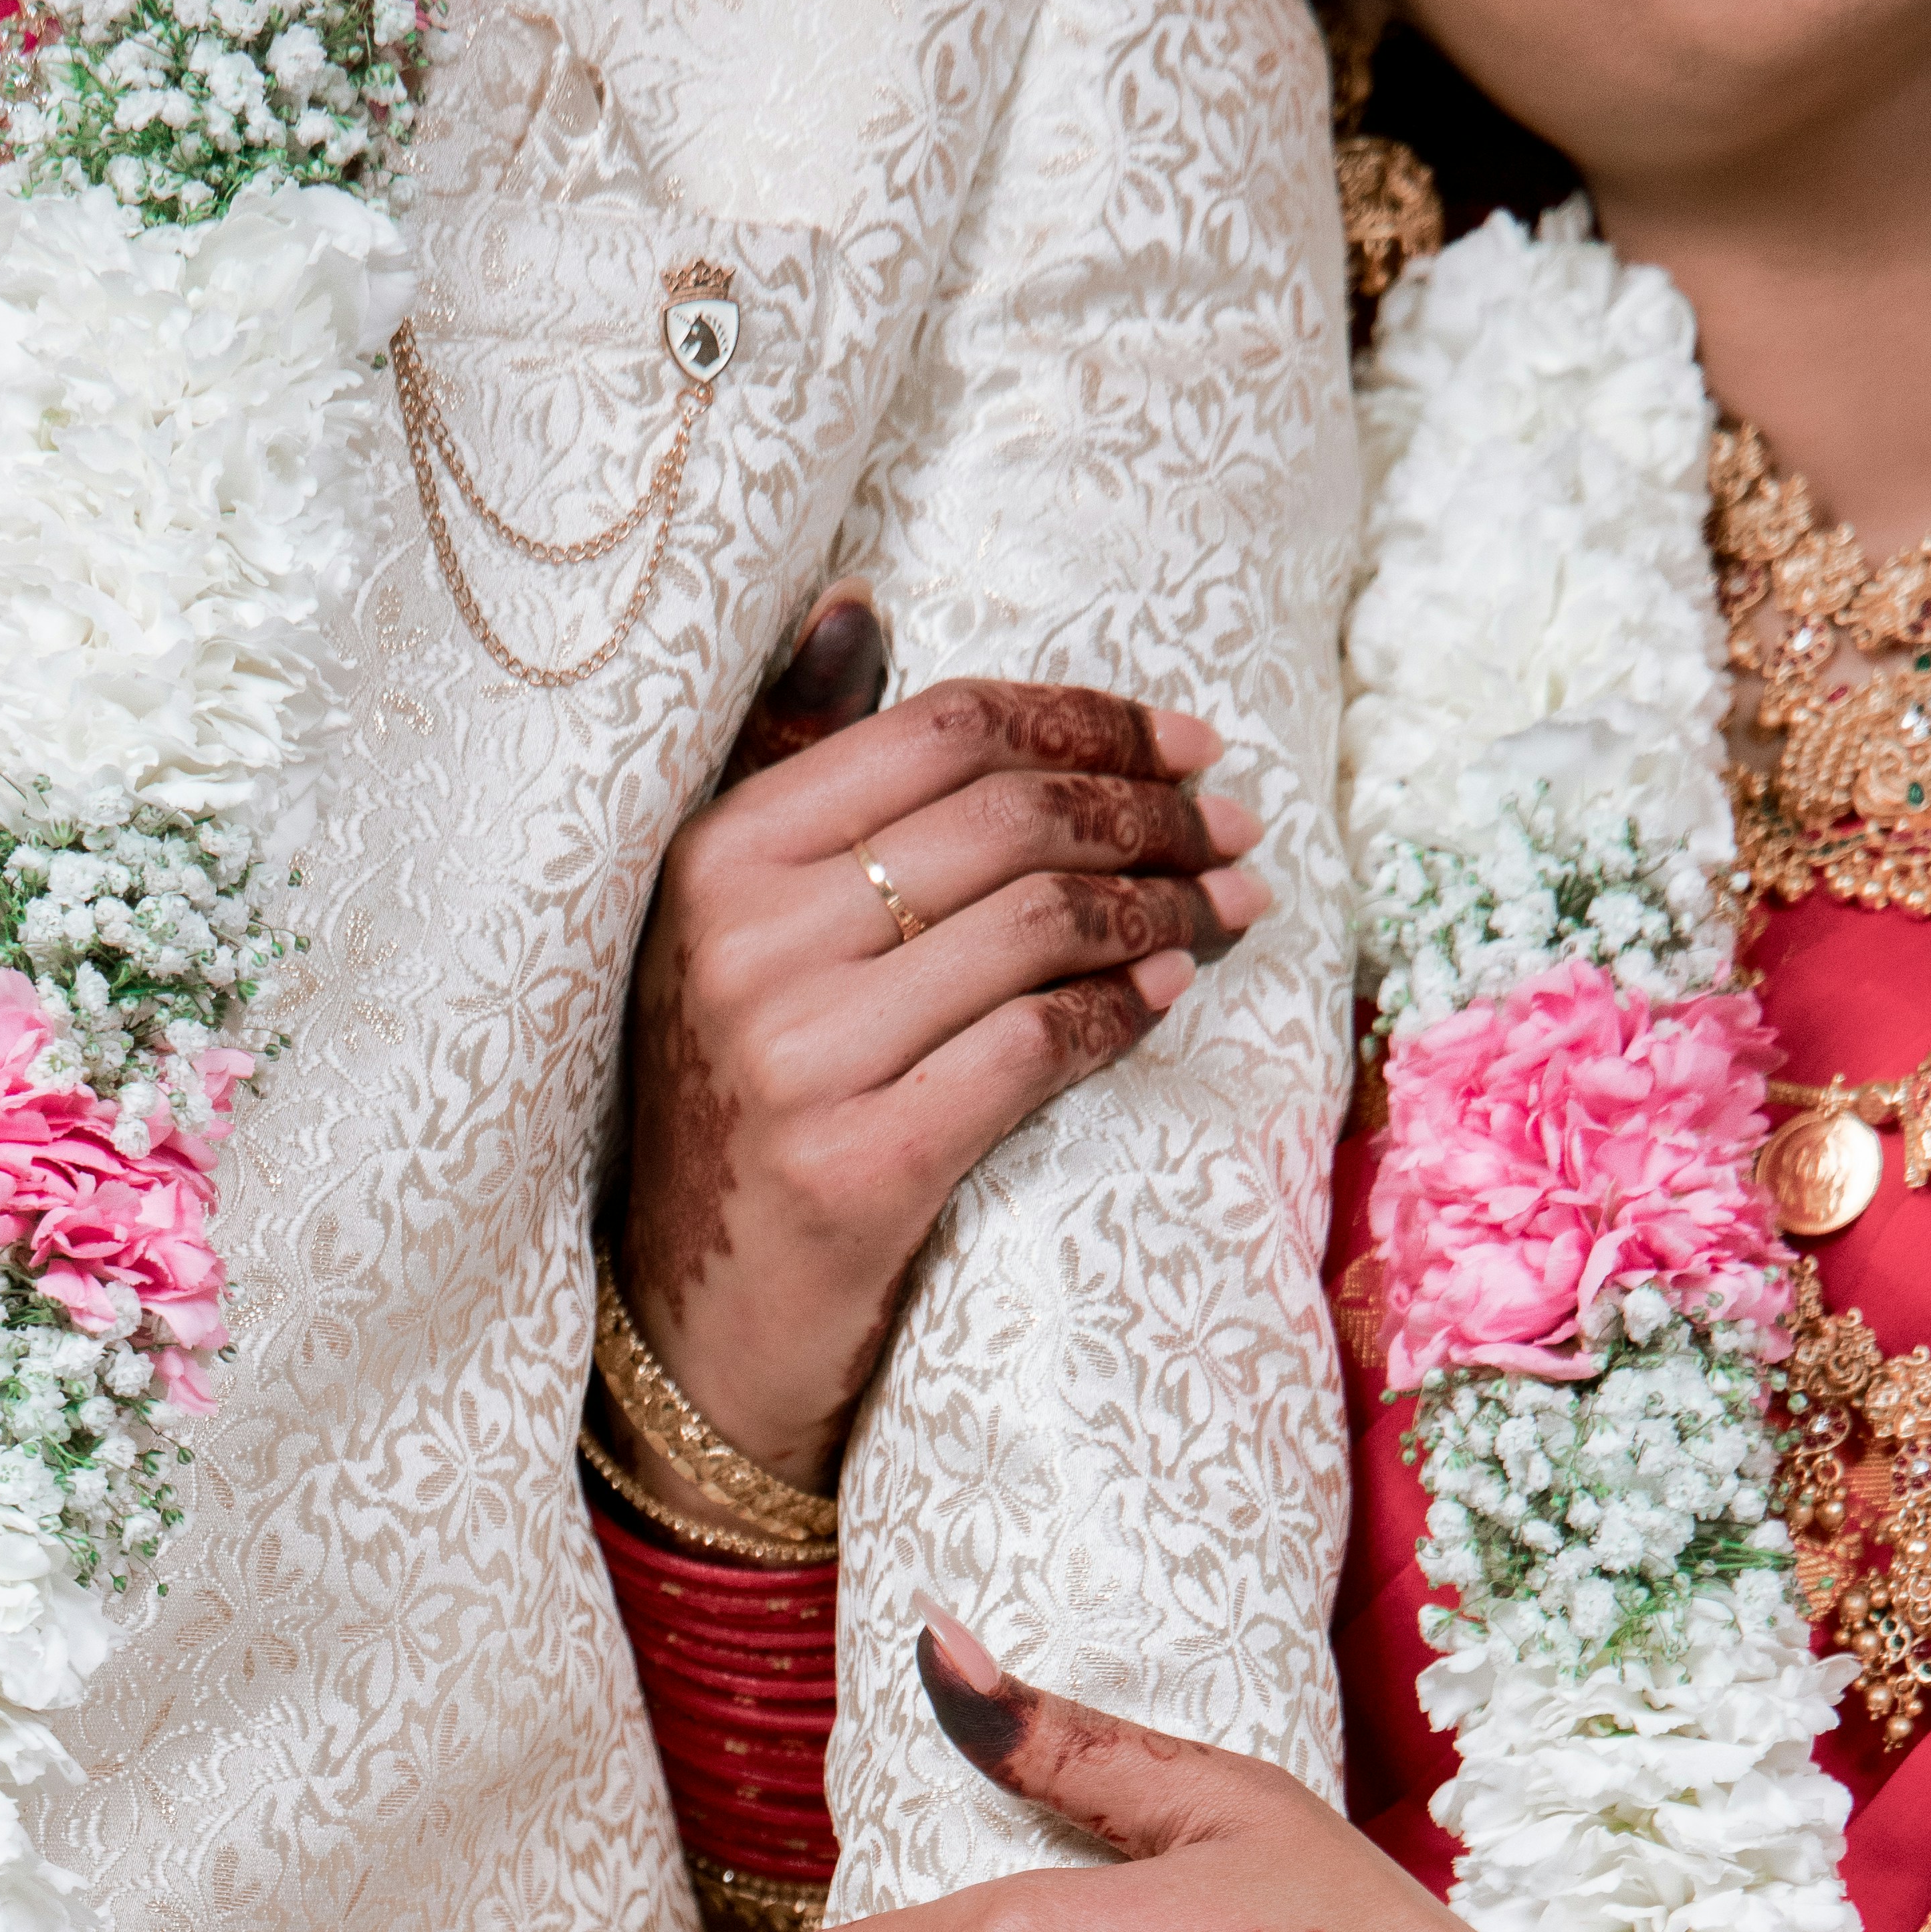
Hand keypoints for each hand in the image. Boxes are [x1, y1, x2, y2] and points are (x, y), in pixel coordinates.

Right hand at [615, 593, 1269, 1503]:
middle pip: (1006, 822)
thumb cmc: (744, 1105)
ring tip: (1228, 905)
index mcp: (716, 857)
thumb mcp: (734, 930)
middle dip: (1149, 811)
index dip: (1085, 720)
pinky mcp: (859, 1164)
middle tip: (1231, 825)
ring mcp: (797, 1058)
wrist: (699, 1325)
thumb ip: (799, 769)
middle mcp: (746, 945)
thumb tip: (857, 607)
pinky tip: (1172, 996)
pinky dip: (1124, 1012)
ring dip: (1163, 909)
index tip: (1183, 740)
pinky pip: (1036, 1047)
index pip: (940, 734)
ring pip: (1037, 928)